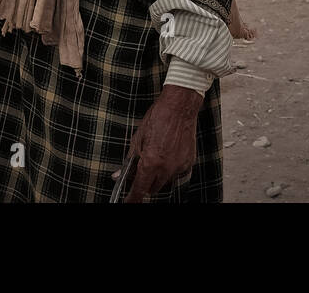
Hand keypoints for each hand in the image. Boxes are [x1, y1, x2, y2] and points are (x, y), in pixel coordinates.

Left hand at [122, 84, 203, 201]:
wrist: (179, 107)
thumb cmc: (158, 118)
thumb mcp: (137, 139)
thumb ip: (130, 160)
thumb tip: (119, 175)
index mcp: (151, 162)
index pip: (139, 189)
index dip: (132, 199)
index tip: (128, 202)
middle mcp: (166, 168)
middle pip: (153, 188)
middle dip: (145, 184)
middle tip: (141, 171)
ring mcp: (179, 166)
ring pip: (165, 182)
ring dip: (158, 176)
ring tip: (156, 157)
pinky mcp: (189, 162)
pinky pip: (176, 173)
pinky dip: (170, 169)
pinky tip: (167, 154)